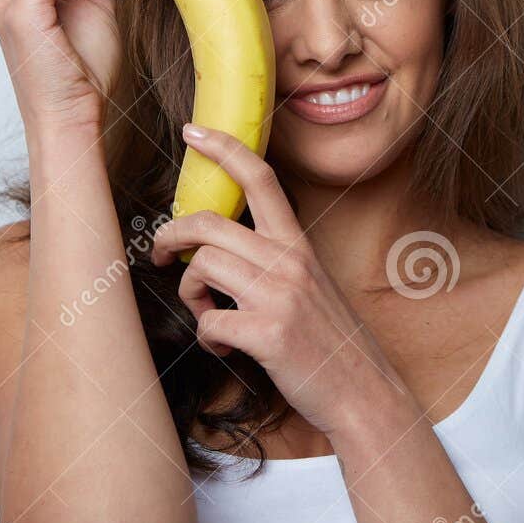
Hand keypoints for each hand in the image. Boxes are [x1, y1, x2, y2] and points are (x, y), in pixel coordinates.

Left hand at [149, 125, 413, 437]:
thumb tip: (217, 255)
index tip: (193, 132)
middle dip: (170, 236)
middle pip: (208, 224)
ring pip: (201, 268)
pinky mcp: (267, 333)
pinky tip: (227, 346)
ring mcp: (278, 296)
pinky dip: (209, 337)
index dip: (224, 149)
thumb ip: (271, 262)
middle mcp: (288, 261)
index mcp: (298, 244)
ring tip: (209, 314)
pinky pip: (209, 322)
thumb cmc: (329, 339)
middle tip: (160, 254)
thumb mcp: (310, 284)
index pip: (260, 179)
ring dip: (191, 294)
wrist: (363, 390)